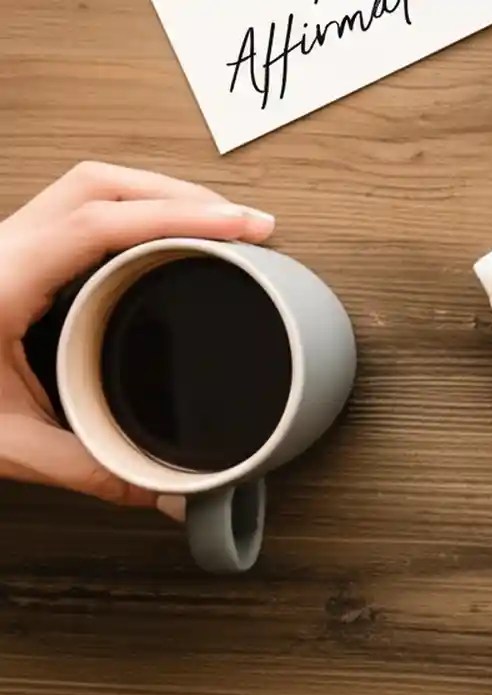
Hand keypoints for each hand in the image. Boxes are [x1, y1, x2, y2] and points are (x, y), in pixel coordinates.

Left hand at [0, 162, 274, 511]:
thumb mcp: (3, 442)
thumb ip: (91, 469)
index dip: (181, 217)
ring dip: (161, 196)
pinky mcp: (9, 256)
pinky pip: (80, 211)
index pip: (102, 221)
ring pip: (91, 187)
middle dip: (185, 196)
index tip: (240, 227)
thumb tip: (167, 494)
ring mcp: (4, 246)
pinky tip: (165, 239)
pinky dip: (135, 213)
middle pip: (104, 184)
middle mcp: (1, 248)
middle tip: (248, 226)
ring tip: (220, 224)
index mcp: (1, 278)